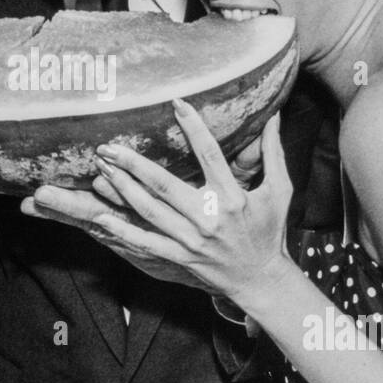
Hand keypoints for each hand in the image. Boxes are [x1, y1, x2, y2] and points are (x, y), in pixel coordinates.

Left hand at [27, 101, 295, 307]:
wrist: (261, 279)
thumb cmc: (270, 230)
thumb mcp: (280, 190)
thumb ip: (274, 153)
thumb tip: (274, 117)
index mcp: (232, 197)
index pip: (209, 155)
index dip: (194, 127)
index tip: (176, 103)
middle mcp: (209, 218)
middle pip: (164, 184)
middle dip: (134, 164)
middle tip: (109, 145)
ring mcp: (191, 240)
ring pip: (150, 211)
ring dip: (123, 189)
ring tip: (102, 168)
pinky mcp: (180, 257)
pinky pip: (147, 243)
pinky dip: (124, 231)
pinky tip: (102, 216)